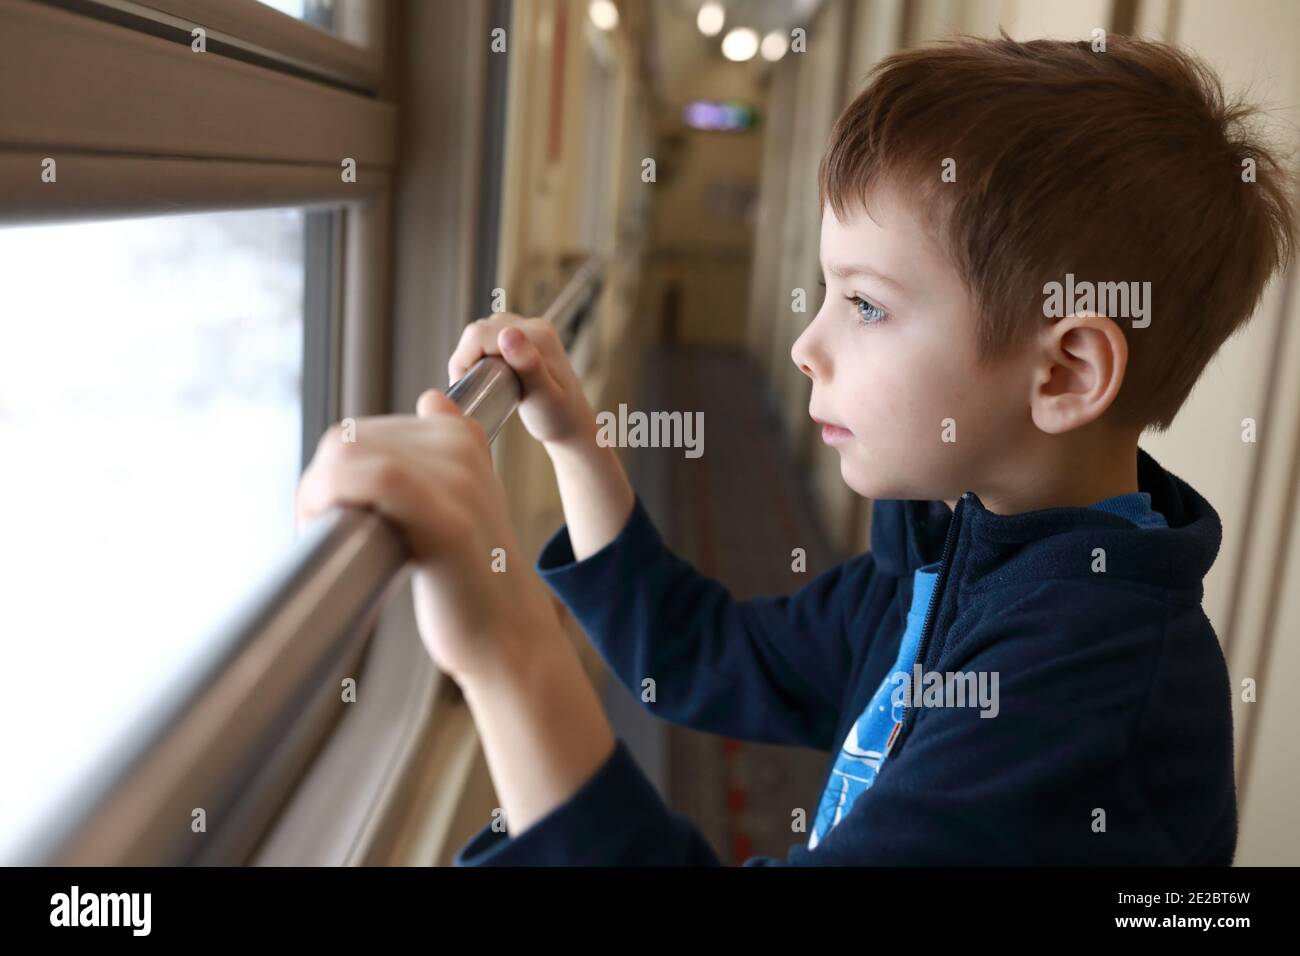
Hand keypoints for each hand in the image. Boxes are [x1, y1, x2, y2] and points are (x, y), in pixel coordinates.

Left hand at [294, 389, 560, 682]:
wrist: (507, 637)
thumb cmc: (472, 581)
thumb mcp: (469, 499)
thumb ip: (447, 449)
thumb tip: (431, 399)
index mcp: (463, 438)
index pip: (364, 430)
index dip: (335, 472)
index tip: (336, 511)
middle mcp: (462, 450)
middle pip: (348, 440)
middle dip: (320, 484)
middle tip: (323, 529)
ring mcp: (458, 482)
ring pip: (350, 453)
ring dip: (316, 494)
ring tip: (325, 533)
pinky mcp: (447, 518)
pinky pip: (375, 479)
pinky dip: (332, 497)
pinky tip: (326, 529)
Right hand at [448, 315, 594, 447]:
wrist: (572, 423)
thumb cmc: (558, 417)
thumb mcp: (543, 396)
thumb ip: (528, 365)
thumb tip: (508, 334)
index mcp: (538, 336)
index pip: (480, 334)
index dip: (464, 359)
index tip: (464, 385)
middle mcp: (534, 326)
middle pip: (478, 331)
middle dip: (467, 359)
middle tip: (472, 388)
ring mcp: (529, 330)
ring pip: (481, 333)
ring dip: (472, 357)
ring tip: (480, 384)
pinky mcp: (523, 338)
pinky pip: (489, 338)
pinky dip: (481, 356)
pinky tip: (488, 376)